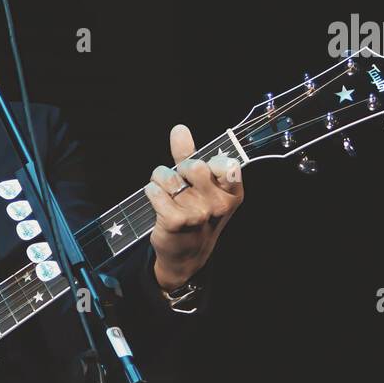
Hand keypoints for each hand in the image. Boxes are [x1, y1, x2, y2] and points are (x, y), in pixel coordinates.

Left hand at [144, 124, 243, 290]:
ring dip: (160, 180)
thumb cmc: (196, 214)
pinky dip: (151, 192)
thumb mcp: (202, 186)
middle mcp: (218, 204)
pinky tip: (158, 203)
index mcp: (232, 193)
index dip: (209, 163)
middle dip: (179, 168)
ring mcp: (198, 213)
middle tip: (179, 183)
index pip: (226, 162)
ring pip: (168, 176)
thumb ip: (190, 155)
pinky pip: (154, 190)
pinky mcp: (175, 221)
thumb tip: (179, 129)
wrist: (185, 254)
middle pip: (193, 165)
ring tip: (166, 193)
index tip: (200, 175)